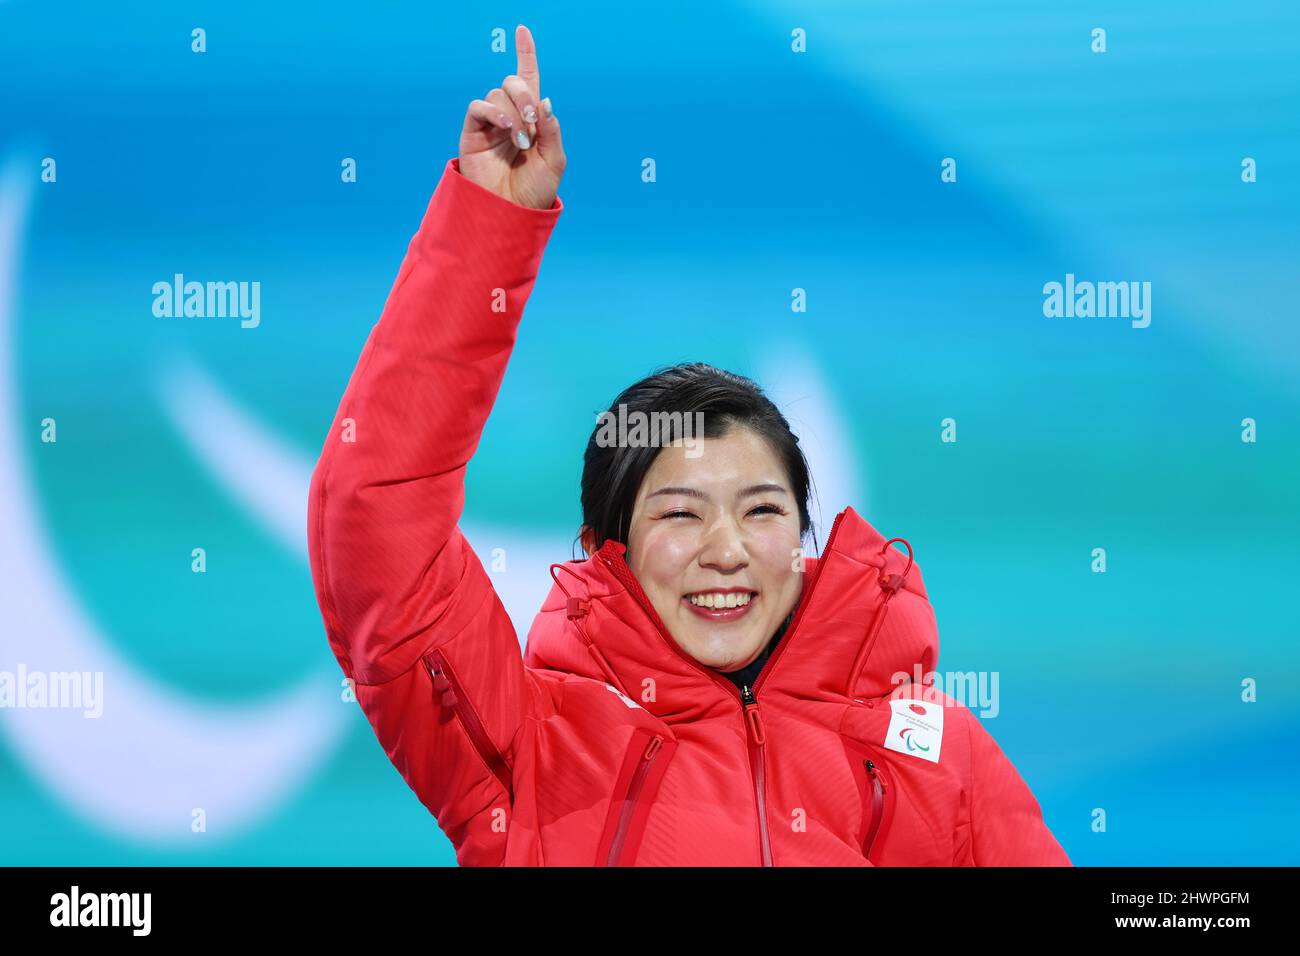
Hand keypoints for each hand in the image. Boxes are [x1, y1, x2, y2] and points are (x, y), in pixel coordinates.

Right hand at [458, 24, 565, 209]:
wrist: (511, 212)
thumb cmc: (534, 191)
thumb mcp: (554, 160)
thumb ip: (552, 130)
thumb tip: (545, 101)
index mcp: (532, 119)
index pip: (529, 79)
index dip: (525, 54)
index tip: (523, 30)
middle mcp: (510, 116)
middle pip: (514, 82)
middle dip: (526, 95)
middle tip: (534, 121)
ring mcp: (490, 123)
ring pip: (498, 95)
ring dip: (515, 114)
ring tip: (521, 142)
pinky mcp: (473, 132)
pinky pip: (479, 106)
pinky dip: (494, 112)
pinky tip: (506, 128)